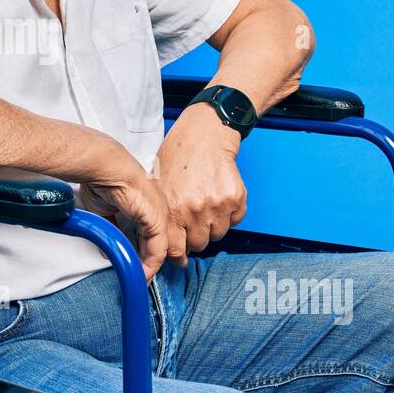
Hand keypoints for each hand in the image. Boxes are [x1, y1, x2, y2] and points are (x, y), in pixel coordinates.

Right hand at [79, 146, 183, 280]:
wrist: (104, 167)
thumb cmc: (103, 181)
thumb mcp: (105, 211)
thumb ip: (110, 228)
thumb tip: (107, 247)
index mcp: (149, 205)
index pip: (152, 235)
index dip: (145, 253)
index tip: (136, 266)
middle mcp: (159, 210)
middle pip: (161, 244)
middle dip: (151, 264)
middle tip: (141, 280)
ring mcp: (161, 216)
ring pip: (161, 250)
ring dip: (150, 268)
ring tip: (139, 281)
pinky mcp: (158, 221)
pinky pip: (158, 250)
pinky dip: (149, 265)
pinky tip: (141, 275)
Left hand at [152, 104, 247, 256]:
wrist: (205, 133)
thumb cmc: (178, 155)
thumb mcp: (158, 184)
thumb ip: (161, 214)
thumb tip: (157, 242)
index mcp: (173, 208)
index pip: (175, 249)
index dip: (177, 256)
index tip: (179, 258)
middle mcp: (196, 210)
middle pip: (198, 245)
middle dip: (194, 237)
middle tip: (192, 224)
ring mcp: (218, 205)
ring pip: (217, 234)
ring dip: (212, 226)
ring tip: (205, 206)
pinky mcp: (236, 198)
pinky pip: (235, 221)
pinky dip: (229, 214)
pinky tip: (218, 198)